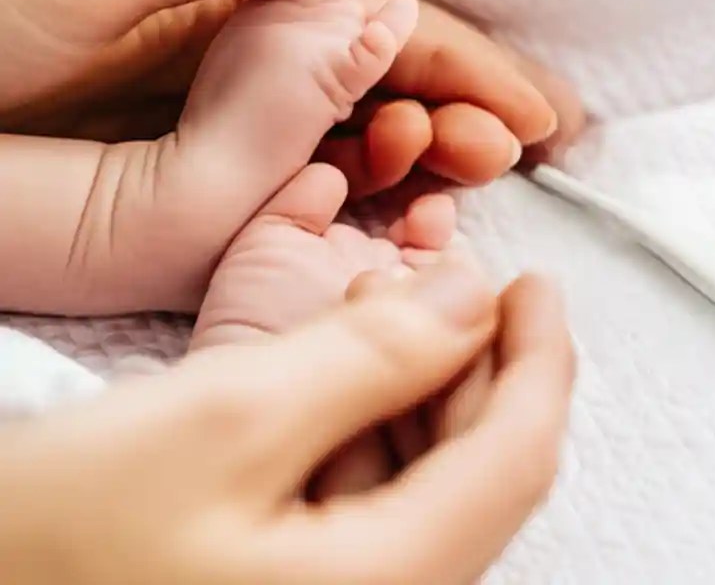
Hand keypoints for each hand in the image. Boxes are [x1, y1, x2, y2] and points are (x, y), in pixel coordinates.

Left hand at [0, 0, 584, 196]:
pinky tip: (386, 218)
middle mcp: (241, 72)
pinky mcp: (192, 218)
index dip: (462, 62)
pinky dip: (355, 219)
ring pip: (354, 160)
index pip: (377, 25)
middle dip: (460, 120)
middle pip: (384, 97)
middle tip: (503, 149)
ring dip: (421, 170)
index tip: (532, 107)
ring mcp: (223, 148)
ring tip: (455, 177)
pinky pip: (297, 215)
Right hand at [0, 262, 574, 583]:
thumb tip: (470, 299)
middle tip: (444, 286)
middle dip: (470, 364)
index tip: (536, 285)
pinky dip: (365, 432)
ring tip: (374, 312)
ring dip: (415, 391)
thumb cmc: (46, 550)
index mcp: (385, 583)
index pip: (517, 458)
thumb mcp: (222, 420)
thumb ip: (369, 358)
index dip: (541, 358)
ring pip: (424, 485)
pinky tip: (329, 379)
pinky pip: (366, 507)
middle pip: (478, 473)